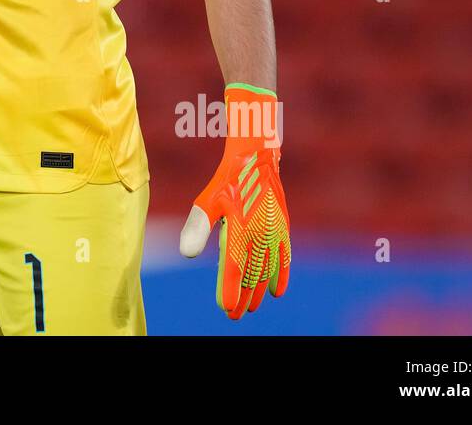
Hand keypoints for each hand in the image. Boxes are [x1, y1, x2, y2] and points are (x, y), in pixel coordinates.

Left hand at [179, 83, 289, 318]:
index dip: (229, 289)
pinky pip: (284, 257)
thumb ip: (198, 227)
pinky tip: (277, 291)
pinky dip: (281, 275)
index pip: (233, 267)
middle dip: (243, 297)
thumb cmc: (228, 180)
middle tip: (234, 314)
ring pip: (267, 269)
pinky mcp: (283, 228)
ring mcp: (274, 231)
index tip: (225, 307)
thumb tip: (187, 254)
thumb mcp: (208, 201)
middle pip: (251, 274)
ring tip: (250, 306)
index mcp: (239, 227)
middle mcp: (260, 232)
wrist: (257, 157)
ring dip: (259, 290)